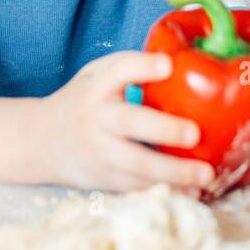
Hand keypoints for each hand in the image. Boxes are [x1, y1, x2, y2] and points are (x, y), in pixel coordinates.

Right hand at [36, 51, 214, 193]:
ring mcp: (101, 153)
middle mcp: (98, 119)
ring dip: (173, 171)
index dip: (142, 67)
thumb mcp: (96, 75)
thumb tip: (181, 59)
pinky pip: (139, 187)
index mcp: (97, 86)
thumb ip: (128, 67)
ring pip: (137, 164)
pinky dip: (167, 190)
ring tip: (206, 173)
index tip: (167, 65)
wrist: (42, 141)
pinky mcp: (107, 179)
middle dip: (163, 129)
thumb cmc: (84, 100)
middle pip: (129, 123)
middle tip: (194, 133)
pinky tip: (194, 191)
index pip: (118, 71)